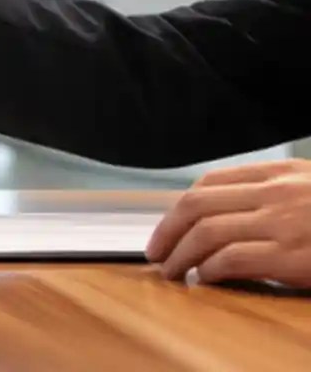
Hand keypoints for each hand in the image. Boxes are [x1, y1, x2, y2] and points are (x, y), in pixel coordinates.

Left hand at [145, 159, 310, 285]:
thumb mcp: (309, 190)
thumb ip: (270, 195)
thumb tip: (222, 215)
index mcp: (280, 172)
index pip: (210, 182)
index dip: (179, 207)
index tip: (167, 227)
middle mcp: (277, 192)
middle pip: (197, 205)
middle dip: (166, 231)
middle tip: (155, 252)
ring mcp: (283, 222)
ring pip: (207, 232)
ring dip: (179, 254)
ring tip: (172, 271)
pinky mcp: (292, 257)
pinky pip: (232, 258)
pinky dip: (210, 269)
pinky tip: (205, 278)